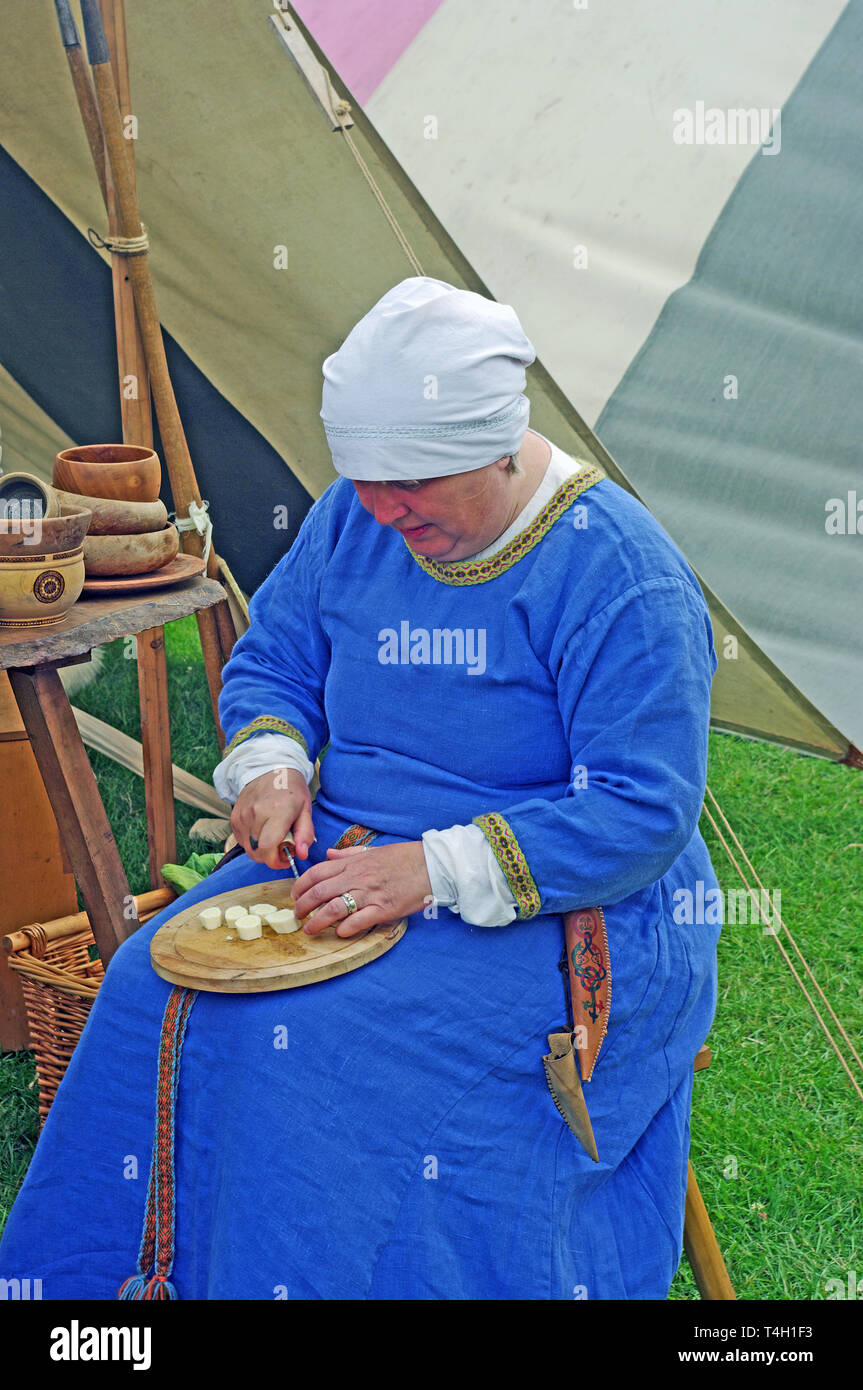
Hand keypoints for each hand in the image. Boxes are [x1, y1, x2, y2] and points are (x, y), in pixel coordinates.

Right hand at [230, 768, 314, 870]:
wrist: (268, 769)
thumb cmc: (291, 790)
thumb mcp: (306, 809)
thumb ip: (305, 833)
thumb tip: (301, 854)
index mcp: (277, 811)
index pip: (267, 849)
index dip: (276, 861)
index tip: (286, 857)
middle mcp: (256, 814)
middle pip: (258, 853)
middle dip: (271, 856)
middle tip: (282, 845)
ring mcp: (242, 816)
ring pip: (249, 849)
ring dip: (261, 849)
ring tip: (272, 835)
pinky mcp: (234, 818)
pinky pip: (241, 841)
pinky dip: (252, 841)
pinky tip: (262, 830)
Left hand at [292, 842, 432, 937]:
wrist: (432, 865)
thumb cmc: (404, 858)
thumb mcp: (374, 851)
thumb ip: (348, 854)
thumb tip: (328, 854)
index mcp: (354, 863)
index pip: (317, 873)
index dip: (300, 885)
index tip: (295, 896)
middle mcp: (357, 878)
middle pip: (319, 892)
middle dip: (303, 906)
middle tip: (297, 916)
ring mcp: (370, 894)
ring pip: (333, 908)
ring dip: (317, 921)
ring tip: (310, 930)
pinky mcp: (384, 909)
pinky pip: (358, 920)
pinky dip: (345, 928)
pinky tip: (340, 932)